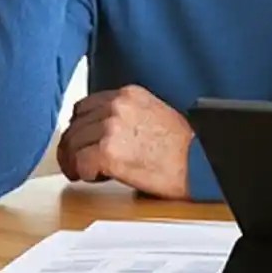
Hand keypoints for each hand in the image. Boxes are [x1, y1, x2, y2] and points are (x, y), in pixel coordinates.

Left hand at [57, 85, 193, 199]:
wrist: (199, 163)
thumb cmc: (184, 146)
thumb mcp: (154, 114)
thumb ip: (127, 115)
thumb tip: (103, 131)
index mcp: (129, 94)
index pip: (86, 106)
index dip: (81, 127)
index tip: (81, 140)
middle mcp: (117, 106)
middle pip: (75, 124)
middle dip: (73, 144)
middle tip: (77, 161)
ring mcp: (111, 128)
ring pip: (72, 143)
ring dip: (75, 160)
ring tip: (85, 172)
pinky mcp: (108, 153)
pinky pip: (79, 163)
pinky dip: (83, 173)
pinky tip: (97, 177)